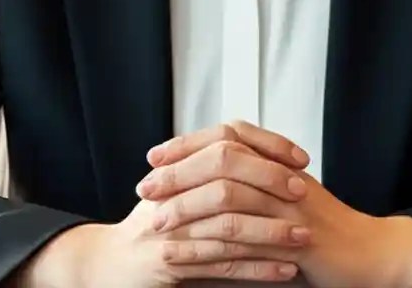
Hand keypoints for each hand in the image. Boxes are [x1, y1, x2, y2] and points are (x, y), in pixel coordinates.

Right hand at [14, 157, 307, 287]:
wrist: (107, 267)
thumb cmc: (151, 230)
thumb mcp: (176, 193)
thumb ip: (211, 175)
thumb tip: (265, 157)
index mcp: (175, 169)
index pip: (224, 141)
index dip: (264, 147)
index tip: (299, 159)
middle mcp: (170, 194)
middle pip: (225, 176)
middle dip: (269, 183)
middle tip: (303, 193)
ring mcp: (168, 229)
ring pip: (227, 224)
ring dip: (271, 231)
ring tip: (303, 237)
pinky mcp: (169, 263)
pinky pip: (221, 263)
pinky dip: (256, 267)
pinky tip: (284, 270)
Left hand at [144, 121, 411, 287]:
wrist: (372, 253)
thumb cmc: (325, 228)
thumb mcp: (287, 195)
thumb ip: (255, 181)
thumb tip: (207, 172)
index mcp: (279, 161)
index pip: (227, 136)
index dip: (187, 144)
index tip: (154, 156)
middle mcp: (284, 175)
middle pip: (222, 158)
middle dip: (178, 172)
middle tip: (146, 186)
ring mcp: (291, 206)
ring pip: (230, 196)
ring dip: (187, 208)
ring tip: (156, 221)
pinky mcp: (296, 239)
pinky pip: (247, 239)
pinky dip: (211, 246)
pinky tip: (186, 254)